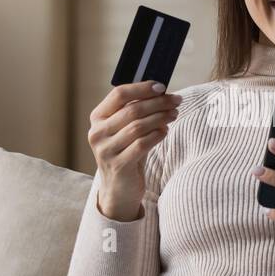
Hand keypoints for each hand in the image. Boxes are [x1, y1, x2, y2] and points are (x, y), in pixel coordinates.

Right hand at [87, 80, 181, 220]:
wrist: (118, 188)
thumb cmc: (126, 152)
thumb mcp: (124, 129)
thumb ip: (135, 110)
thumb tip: (161, 91)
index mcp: (97, 118)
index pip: (119, 94)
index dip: (142, 88)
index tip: (162, 87)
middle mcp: (97, 133)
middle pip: (132, 110)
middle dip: (158, 103)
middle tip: (176, 101)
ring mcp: (105, 150)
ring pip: (138, 127)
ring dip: (160, 118)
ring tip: (174, 114)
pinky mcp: (118, 165)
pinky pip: (142, 145)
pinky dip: (157, 135)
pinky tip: (165, 131)